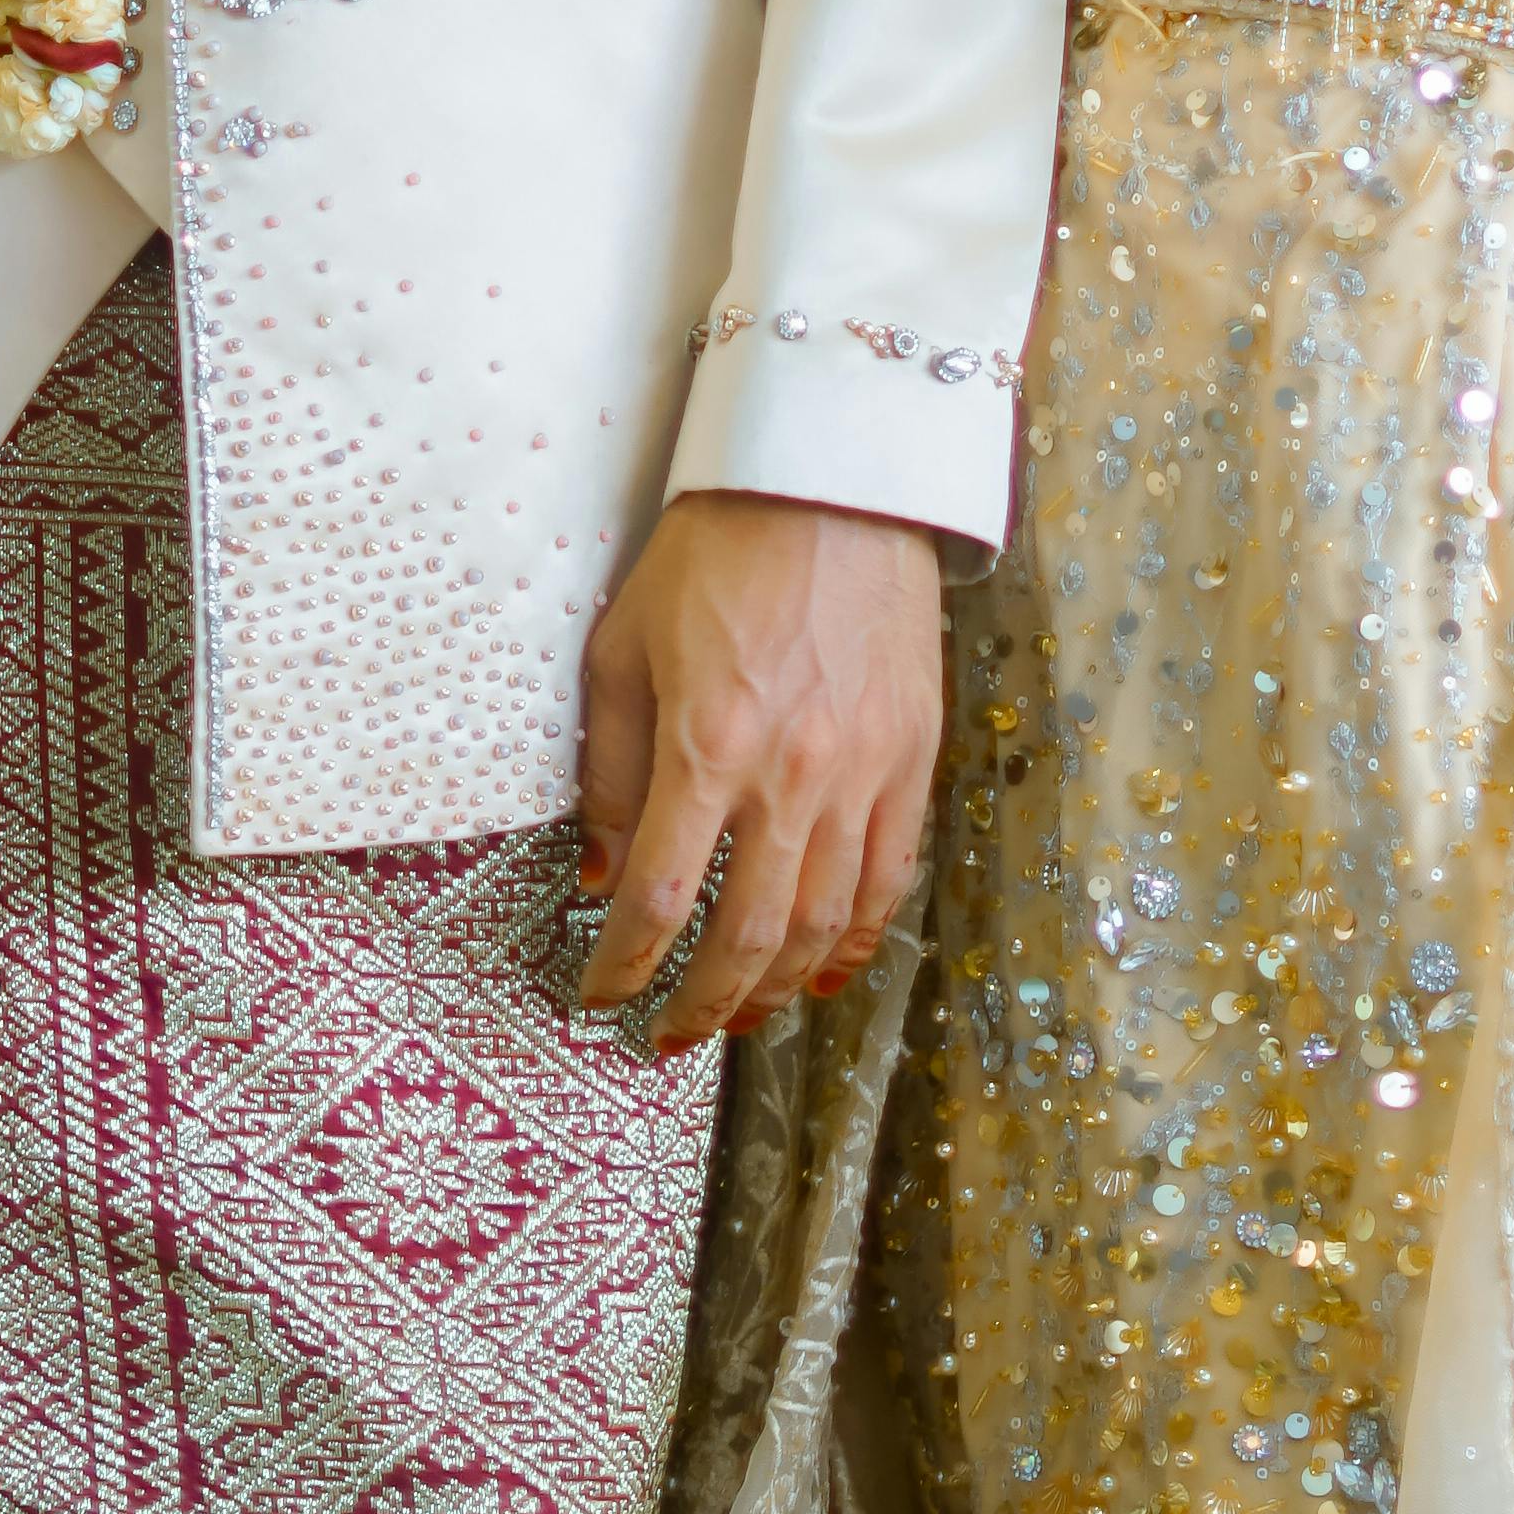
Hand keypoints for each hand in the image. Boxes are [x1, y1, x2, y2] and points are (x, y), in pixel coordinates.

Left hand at [571, 490, 942, 1054]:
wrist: (832, 478)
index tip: (601, 996)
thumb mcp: (625, 646)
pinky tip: (826, 971)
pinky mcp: (912, 757)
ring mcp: (864, 771)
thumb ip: (612, 770)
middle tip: (668, 1036)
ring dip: (777, 989)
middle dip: (700, 1004)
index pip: (662, 898)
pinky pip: (890, 876)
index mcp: (709, 743)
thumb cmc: (713, 552)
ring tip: (739, 1016)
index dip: (625, 967)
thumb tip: (604, 875)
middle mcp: (793, 773)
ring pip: (825, 924)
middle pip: (747, 936)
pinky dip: (859, 940)